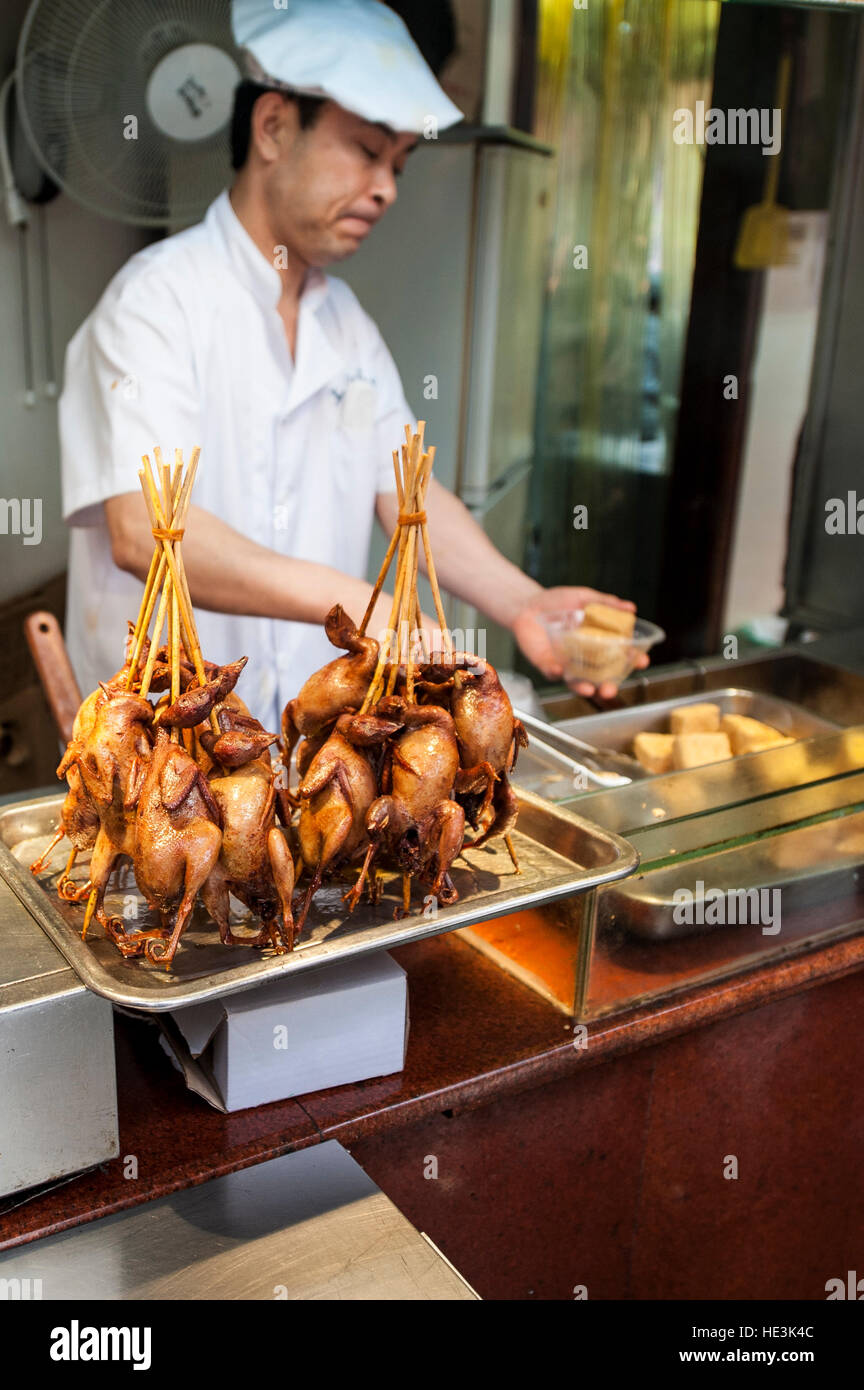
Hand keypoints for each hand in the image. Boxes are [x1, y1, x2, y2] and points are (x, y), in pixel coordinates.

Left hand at [511, 586, 649, 699]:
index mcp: (598, 642)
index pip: (620, 655)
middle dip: (608, 686)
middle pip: (600, 677)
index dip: (633, 660)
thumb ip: (606, 603)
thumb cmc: (558, 602)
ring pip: (577, 682)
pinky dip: (556, 673)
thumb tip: (631, 608)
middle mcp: (584, 657)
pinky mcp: (546, 664)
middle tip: (611, 689)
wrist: (529, 603)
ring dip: (584, 688)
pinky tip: (560, 670)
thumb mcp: (584, 598)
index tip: (642, 661)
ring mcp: (566, 663)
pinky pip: (552, 672)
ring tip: (589, 690)